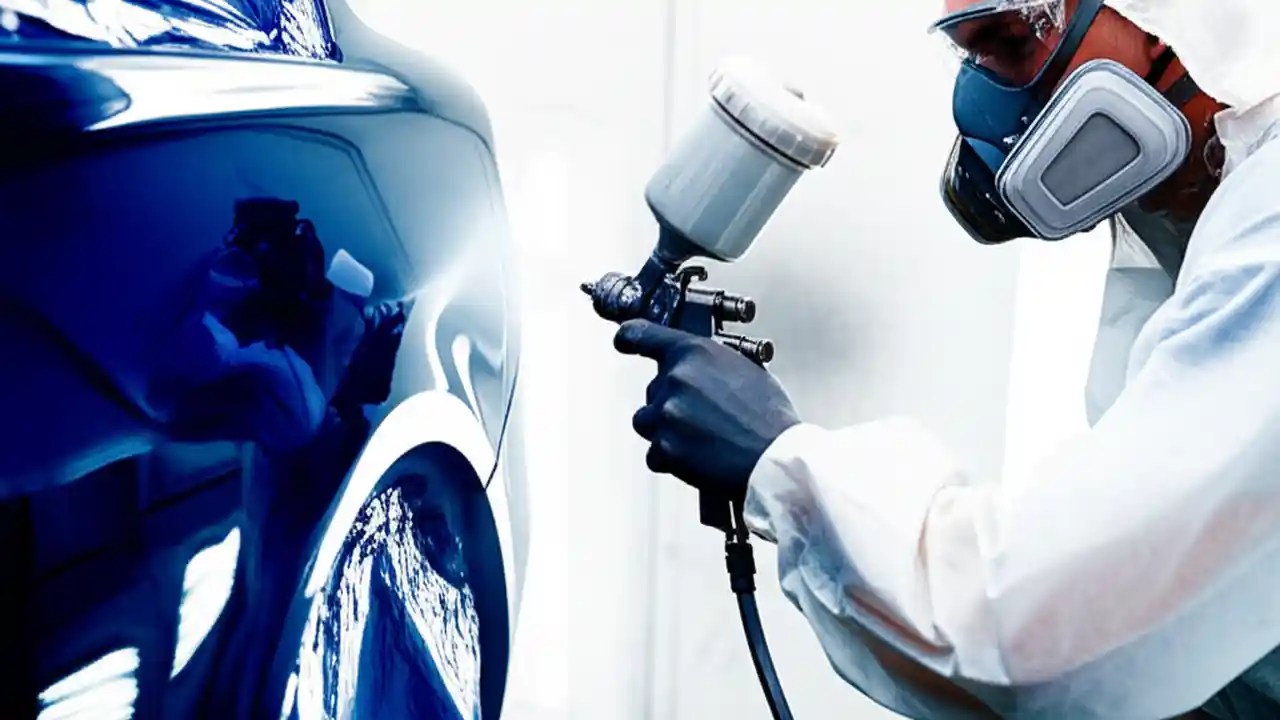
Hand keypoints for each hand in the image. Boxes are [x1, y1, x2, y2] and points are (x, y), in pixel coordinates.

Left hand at [614, 319, 800, 499]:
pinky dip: (670, 458)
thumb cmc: (769, 418)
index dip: (629, 337)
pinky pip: (654, 454)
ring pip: (647, 421)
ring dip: (665, 429)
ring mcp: (665, 415)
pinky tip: (697, 458)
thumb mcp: (745, 370)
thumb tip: (700, 370)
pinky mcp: (664, 449)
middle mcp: (674, 379)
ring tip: (700, 439)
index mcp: (694, 352)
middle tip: (704, 417)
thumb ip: (712, 365)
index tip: (622, 340)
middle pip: (654, 389)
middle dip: (672, 402)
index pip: (644, 335)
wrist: (775, 459)